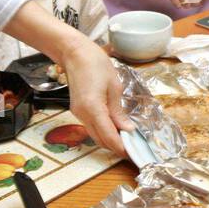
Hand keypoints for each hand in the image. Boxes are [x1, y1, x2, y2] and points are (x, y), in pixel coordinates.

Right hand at [55, 38, 133, 153]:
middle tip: (133, 149)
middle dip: (116, 147)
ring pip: (95, 135)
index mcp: (93, 108)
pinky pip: (91, 127)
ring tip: (126, 140)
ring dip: (109, 140)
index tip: (133, 153)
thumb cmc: (96, 64)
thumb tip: (127, 129)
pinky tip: (114, 129)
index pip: (109, 136)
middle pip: (101, 140)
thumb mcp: (114, 87)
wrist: (75, 53)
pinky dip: (103, 132)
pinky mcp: (77, 110)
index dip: (121, 148)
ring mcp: (78, 113)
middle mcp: (83, 114)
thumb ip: (119, 112)